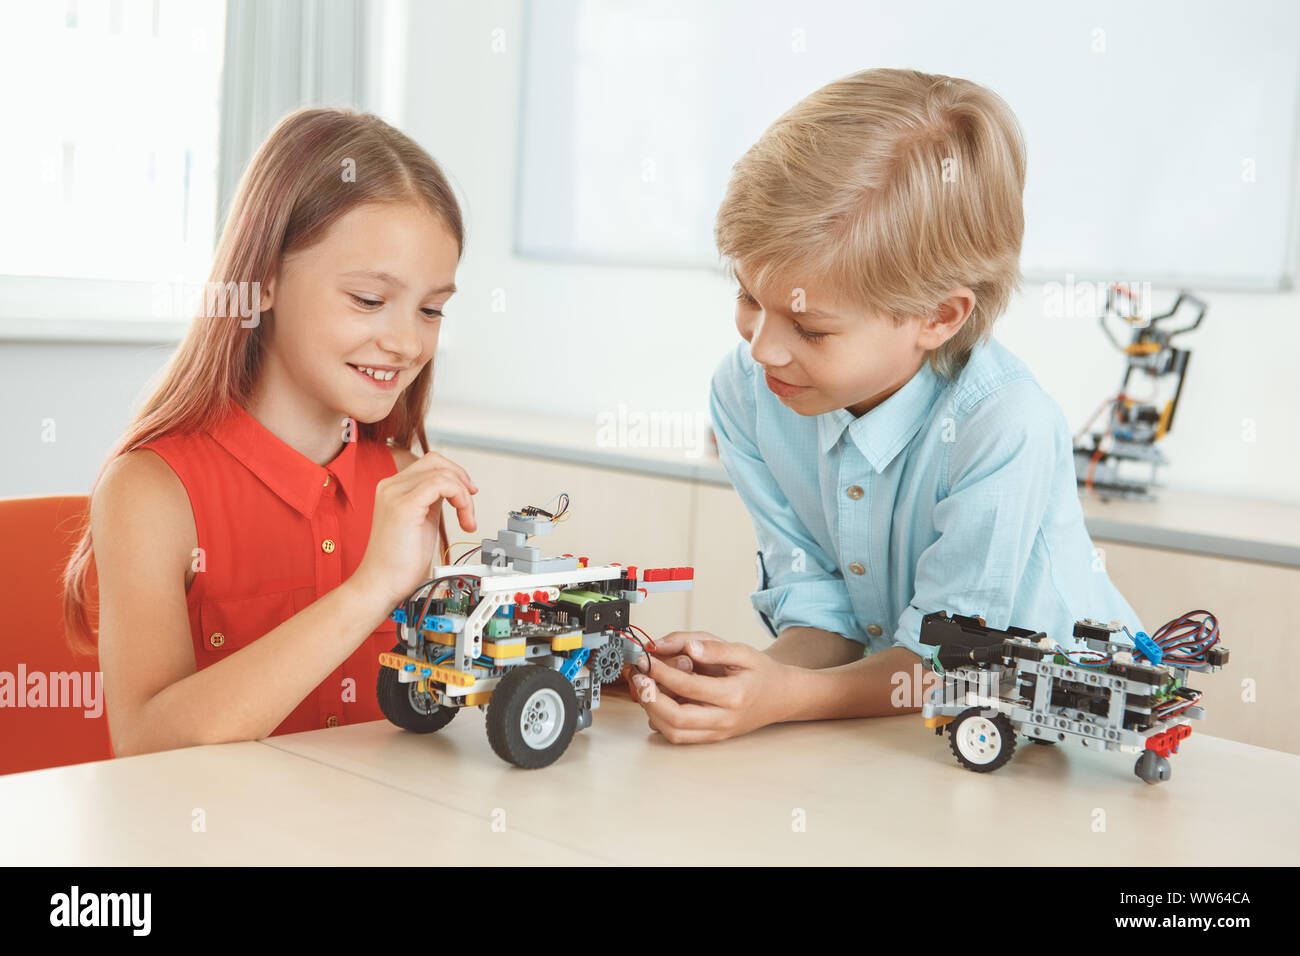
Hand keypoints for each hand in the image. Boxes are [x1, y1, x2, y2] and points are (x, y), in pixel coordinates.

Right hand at [353, 451, 477, 606]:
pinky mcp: (403, 506)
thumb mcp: (422, 521)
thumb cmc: (399, 561)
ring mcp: (395, 494)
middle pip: (436, 461)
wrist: (381, 584)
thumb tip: (452, 491)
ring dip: (464, 496)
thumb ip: (433, 502)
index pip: (430, 464)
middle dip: (461, 479)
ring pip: (442, 472)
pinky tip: (464, 520)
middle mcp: (391, 487)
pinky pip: (441, 484)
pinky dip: (460, 499)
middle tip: (470, 503)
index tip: (468, 495)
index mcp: (393, 488)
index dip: (454, 475)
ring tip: (467, 520)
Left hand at [625, 631, 795, 742]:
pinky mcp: (712, 738)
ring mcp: (718, 732)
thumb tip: (689, 646)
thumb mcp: (743, 651)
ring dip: (652, 712)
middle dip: (650, 698)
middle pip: (676, 719)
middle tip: (639, 678)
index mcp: (733, 695)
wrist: (782, 697)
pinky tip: (658, 702)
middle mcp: (724, 719)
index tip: (648, 659)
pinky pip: (680, 737)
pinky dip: (662, 722)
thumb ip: (715, 648)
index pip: (688, 686)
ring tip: (645, 688)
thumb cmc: (762, 673)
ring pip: (675, 733)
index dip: (662, 672)